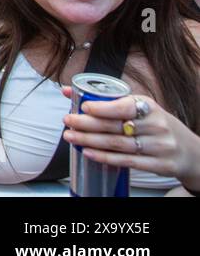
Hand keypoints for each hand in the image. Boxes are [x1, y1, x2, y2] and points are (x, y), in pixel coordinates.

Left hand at [62, 88, 199, 188]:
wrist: (188, 150)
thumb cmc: (154, 124)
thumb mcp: (138, 107)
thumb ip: (106, 100)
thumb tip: (67, 90)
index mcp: (149, 107)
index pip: (125, 107)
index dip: (103, 108)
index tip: (83, 107)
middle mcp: (156, 126)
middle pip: (116, 126)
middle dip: (88, 124)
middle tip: (67, 121)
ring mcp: (158, 147)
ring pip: (118, 144)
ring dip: (90, 141)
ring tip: (70, 136)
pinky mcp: (159, 165)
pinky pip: (128, 162)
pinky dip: (106, 158)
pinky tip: (88, 153)